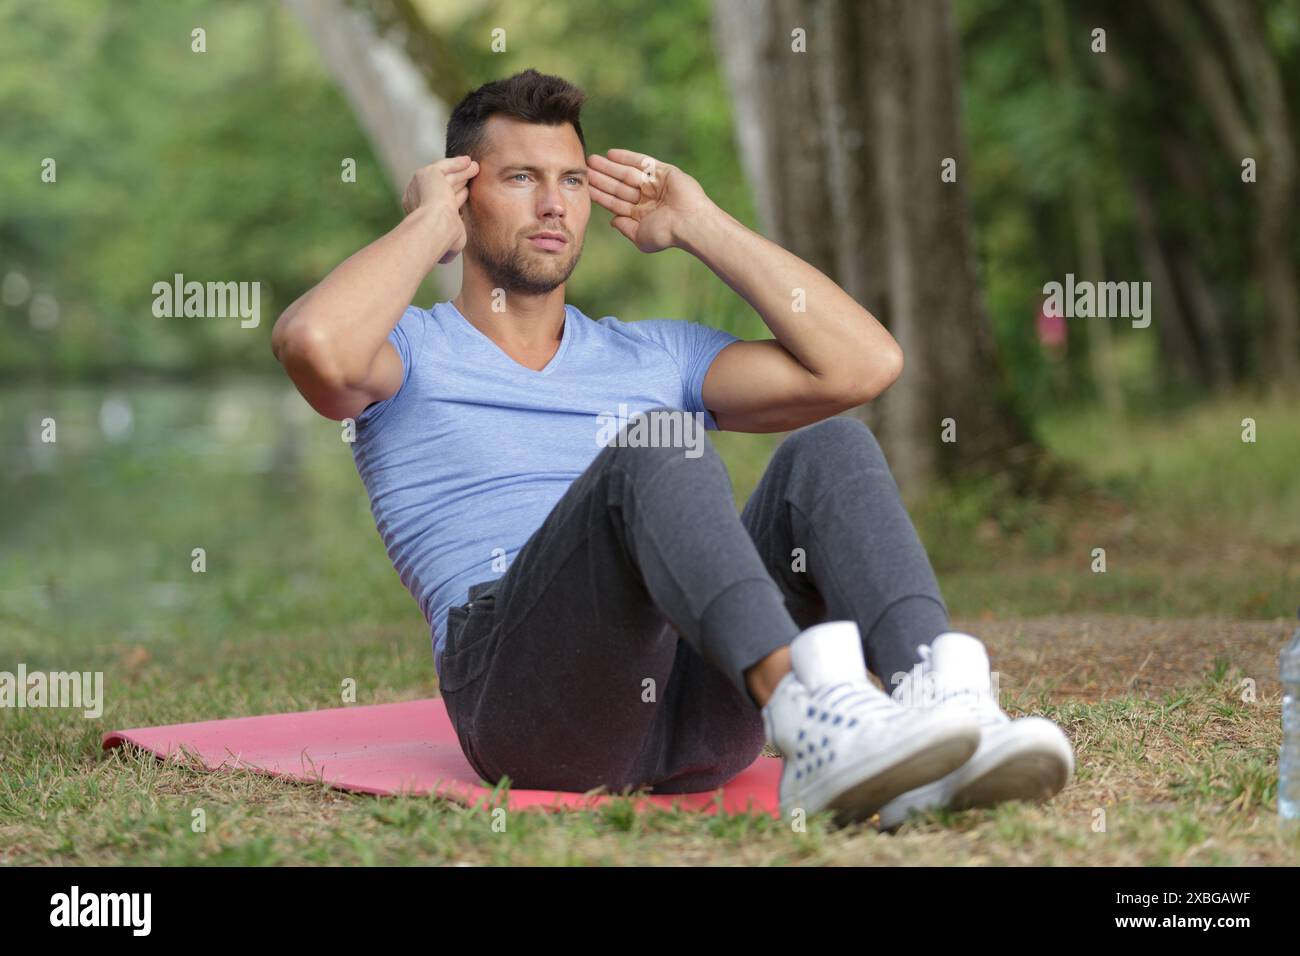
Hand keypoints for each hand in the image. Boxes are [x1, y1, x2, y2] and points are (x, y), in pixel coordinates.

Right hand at [401, 155, 478, 264]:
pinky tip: (468, 161)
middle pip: (445, 187)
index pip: (442, 202)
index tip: (466, 194)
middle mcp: (417, 197)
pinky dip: (457, 163)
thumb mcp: (449, 244)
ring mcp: (421, 184)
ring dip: (462, 172)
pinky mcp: (427, 174)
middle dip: (459, 182)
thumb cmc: (442, 240)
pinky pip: (444, 166)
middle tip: (472, 176)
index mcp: (421, 214)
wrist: (435, 227)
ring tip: (475, 167)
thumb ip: (447, 244)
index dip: (456, 198)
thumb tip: (445, 260)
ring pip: (446, 176)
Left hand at [586, 149, 714, 252]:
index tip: (584, 187)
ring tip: (592, 160)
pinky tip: (610, 154)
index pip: (615, 202)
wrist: (689, 222)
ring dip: (609, 167)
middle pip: (618, 185)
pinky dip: (627, 157)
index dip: (600, 194)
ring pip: (627, 173)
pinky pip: (641, 162)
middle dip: (601, 178)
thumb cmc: (666, 234)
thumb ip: (625, 227)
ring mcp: (655, 183)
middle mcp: (647, 198)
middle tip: (584, 168)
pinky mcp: (663, 171)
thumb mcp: (640, 236)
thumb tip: (612, 220)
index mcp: (641, 214)